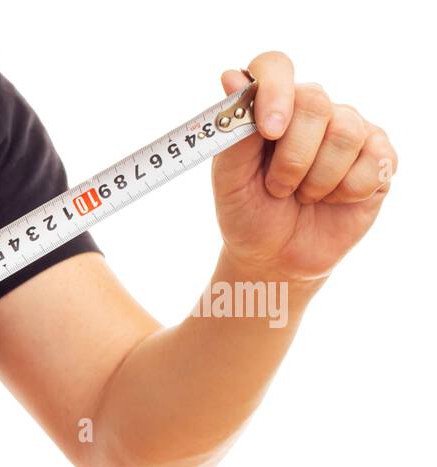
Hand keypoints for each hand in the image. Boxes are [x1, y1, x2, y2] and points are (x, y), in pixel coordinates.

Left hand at [212, 52, 395, 282]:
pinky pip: (374, 161)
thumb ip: (233, 132)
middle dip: (291, 158)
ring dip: (316, 180)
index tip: (268, 131)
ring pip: (345, 134)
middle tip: (278, 188)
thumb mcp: (228, 179)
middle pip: (315, 102)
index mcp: (271, 107)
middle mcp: (313, 109)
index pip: (275, 65)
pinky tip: (332, 199)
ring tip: (303, 195)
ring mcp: (350, 129)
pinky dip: (345, 191)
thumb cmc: (248, 214)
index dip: (275, 91)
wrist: (274, 257)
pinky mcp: (379, 156)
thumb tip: (231, 76)